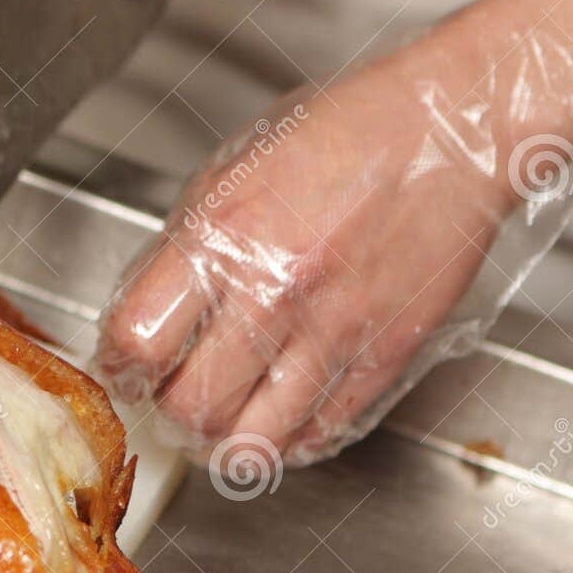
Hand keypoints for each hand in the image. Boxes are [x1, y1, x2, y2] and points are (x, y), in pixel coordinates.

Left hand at [92, 20, 572, 466]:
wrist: (454, 131)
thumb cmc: (346, 137)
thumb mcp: (232, 173)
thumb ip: (183, 249)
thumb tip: (144, 317)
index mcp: (223, 236)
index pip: (137, 340)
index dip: (118, 364)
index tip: (122, 364)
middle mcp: (275, 291)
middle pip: (189, 406)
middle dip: (165, 412)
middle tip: (166, 398)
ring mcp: (334, 331)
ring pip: (251, 442)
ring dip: (221, 440)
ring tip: (216, 420)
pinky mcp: (386, 357)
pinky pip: (319, 435)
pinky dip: (284, 441)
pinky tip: (272, 418)